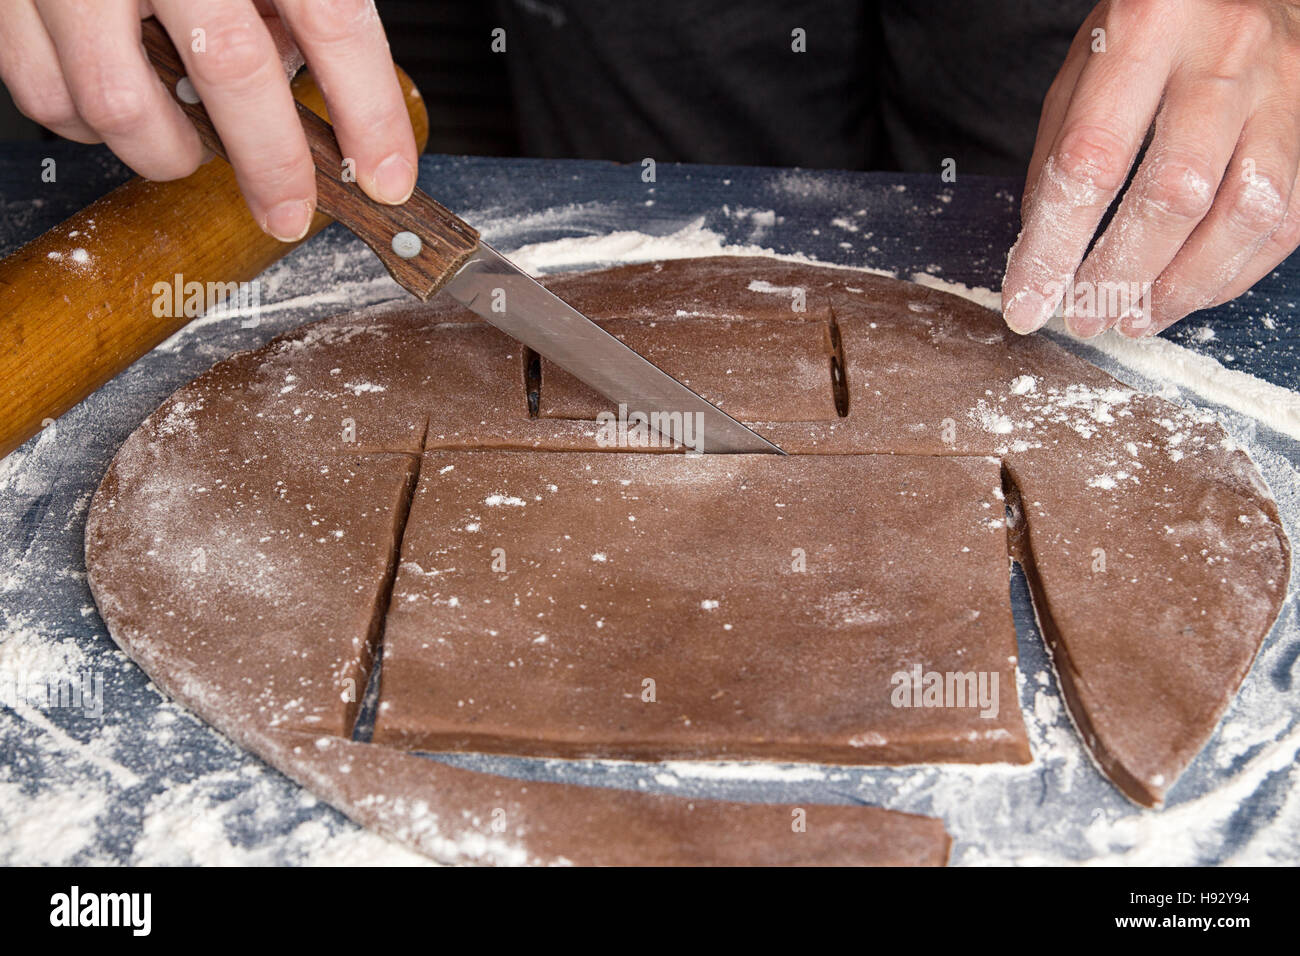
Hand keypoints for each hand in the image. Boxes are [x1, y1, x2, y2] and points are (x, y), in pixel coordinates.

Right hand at [0, 0, 418, 241]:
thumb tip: (311, 78)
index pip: (331, 21)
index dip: (368, 112)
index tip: (387, 175)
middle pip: (231, 69)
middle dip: (274, 163)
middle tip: (290, 208)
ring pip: (121, 104)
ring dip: (169, 149)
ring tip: (192, 139)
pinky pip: (49, 96)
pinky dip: (92, 124)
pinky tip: (124, 99)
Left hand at [1003, 0, 1299, 336]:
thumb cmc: (1151, 31)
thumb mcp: (1085, 69)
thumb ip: (1062, 154)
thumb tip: (1042, 257)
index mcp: (1147, 28)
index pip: (1090, 162)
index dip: (1054, 247)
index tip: (1029, 301)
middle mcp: (1226, 53)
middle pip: (1175, 193)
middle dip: (1121, 275)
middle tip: (1087, 315)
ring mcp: (1284, 87)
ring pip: (1245, 213)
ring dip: (1183, 285)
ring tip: (1136, 316)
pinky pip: (1285, 220)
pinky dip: (1231, 272)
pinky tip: (1187, 291)